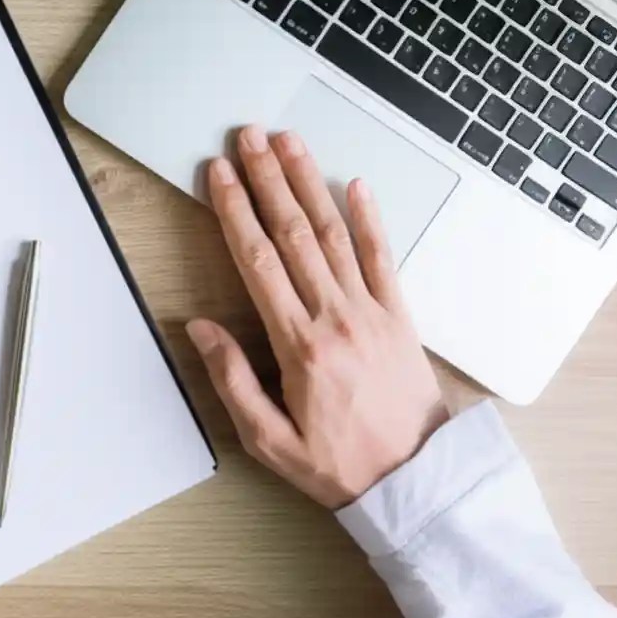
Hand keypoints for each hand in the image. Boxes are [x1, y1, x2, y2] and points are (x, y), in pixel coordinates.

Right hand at [186, 127, 446, 509]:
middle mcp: (335, 316)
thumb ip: (230, 381)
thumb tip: (199, 328)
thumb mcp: (270, 440)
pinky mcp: (399, 316)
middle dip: (266, 178)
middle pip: (292, 232)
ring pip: (333, 233)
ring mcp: (372, 311)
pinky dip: (369, 218)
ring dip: (309, 183)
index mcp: (298, 344)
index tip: (218, 174)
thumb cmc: (340, 465)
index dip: (234, 210)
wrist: (416, 481)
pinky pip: (383, 257)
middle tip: (247, 137)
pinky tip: (356, 184)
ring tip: (288, 143)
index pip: (257, 260)